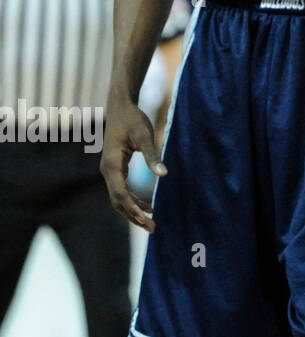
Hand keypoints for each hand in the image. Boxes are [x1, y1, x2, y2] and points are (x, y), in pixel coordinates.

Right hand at [100, 98, 166, 231]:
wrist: (120, 107)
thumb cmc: (133, 119)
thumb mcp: (145, 135)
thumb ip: (153, 155)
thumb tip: (164, 175)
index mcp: (112, 165)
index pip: (120, 194)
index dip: (133, 209)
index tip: (147, 221)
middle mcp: (107, 171)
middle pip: (118, 201)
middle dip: (134, 216)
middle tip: (153, 229)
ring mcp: (110, 171)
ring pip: (119, 198)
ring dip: (133, 210)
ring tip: (151, 222)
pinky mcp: (115, 169)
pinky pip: (122, 190)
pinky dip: (133, 200)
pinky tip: (147, 205)